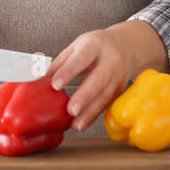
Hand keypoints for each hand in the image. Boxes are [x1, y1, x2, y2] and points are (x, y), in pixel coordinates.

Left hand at [46, 21, 165, 131]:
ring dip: (90, 112)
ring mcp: (117, 76)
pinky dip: (94, 115)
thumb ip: (61, 62)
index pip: (82, 58)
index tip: (55, 85)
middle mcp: (110, 60)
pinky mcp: (119, 90)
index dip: (68, 71)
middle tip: (71, 110)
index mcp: (95, 45)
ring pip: (105, 95)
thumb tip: (42, 78)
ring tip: (76, 124)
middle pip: (98, 79)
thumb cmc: (98, 46)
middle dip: (84, 96)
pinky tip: (83, 123)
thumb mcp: (78, 46)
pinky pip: (106, 104)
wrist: (127, 46)